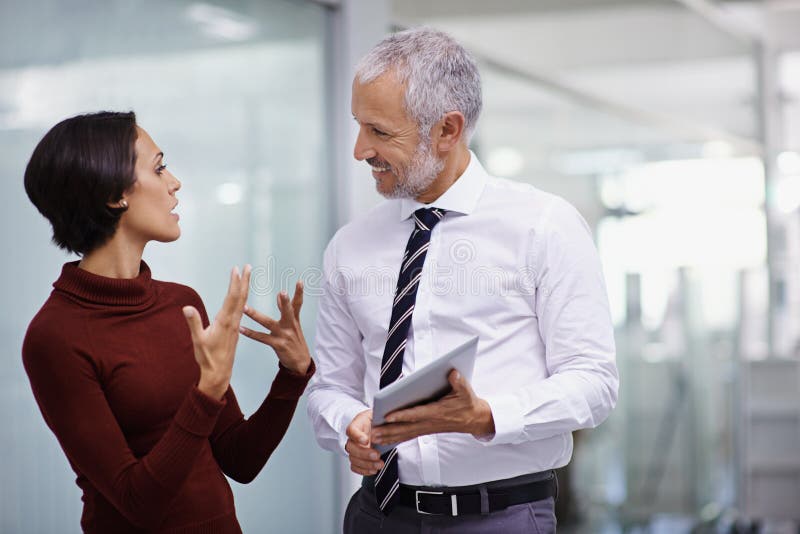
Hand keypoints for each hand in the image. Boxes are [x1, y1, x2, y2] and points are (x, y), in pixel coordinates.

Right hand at [183, 265, 251, 399]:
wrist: (219, 373)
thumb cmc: (208, 358)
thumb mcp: (198, 340)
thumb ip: (194, 323)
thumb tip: (187, 308)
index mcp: (225, 321)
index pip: (231, 298)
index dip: (234, 282)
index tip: (236, 269)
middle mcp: (233, 321)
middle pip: (240, 297)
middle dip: (244, 280)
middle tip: (248, 266)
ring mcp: (235, 325)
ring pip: (241, 302)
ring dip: (244, 288)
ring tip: (246, 276)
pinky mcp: (234, 329)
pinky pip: (240, 310)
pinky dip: (241, 299)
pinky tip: (241, 296)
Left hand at [239, 281, 311, 374]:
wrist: (300, 364)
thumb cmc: (295, 342)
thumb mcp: (294, 325)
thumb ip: (286, 309)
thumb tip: (279, 295)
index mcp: (295, 320)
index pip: (298, 304)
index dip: (299, 292)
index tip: (300, 281)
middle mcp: (290, 326)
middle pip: (288, 311)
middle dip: (285, 302)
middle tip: (282, 292)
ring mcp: (283, 335)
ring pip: (268, 323)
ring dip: (255, 315)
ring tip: (245, 308)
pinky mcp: (277, 345)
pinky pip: (261, 338)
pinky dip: (250, 333)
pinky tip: (241, 328)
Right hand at [345, 410, 383, 475]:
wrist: (376, 424)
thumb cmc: (378, 418)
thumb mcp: (379, 413)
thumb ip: (381, 417)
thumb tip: (388, 420)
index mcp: (358, 424)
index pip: (351, 430)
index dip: (356, 436)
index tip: (366, 440)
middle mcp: (353, 437)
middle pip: (351, 447)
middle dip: (364, 453)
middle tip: (377, 455)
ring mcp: (354, 448)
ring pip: (353, 458)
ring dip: (366, 464)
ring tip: (379, 465)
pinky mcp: (356, 457)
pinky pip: (355, 466)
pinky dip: (363, 470)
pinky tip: (373, 470)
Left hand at [371, 370, 494, 445]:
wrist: (474, 419)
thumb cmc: (467, 403)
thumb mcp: (466, 391)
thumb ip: (459, 382)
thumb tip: (452, 373)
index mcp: (437, 412)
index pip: (416, 414)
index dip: (402, 416)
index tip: (387, 416)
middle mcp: (430, 422)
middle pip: (406, 428)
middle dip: (389, 430)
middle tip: (373, 433)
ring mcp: (427, 428)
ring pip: (405, 434)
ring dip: (389, 436)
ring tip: (374, 438)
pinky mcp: (426, 429)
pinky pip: (409, 435)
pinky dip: (396, 438)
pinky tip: (384, 440)